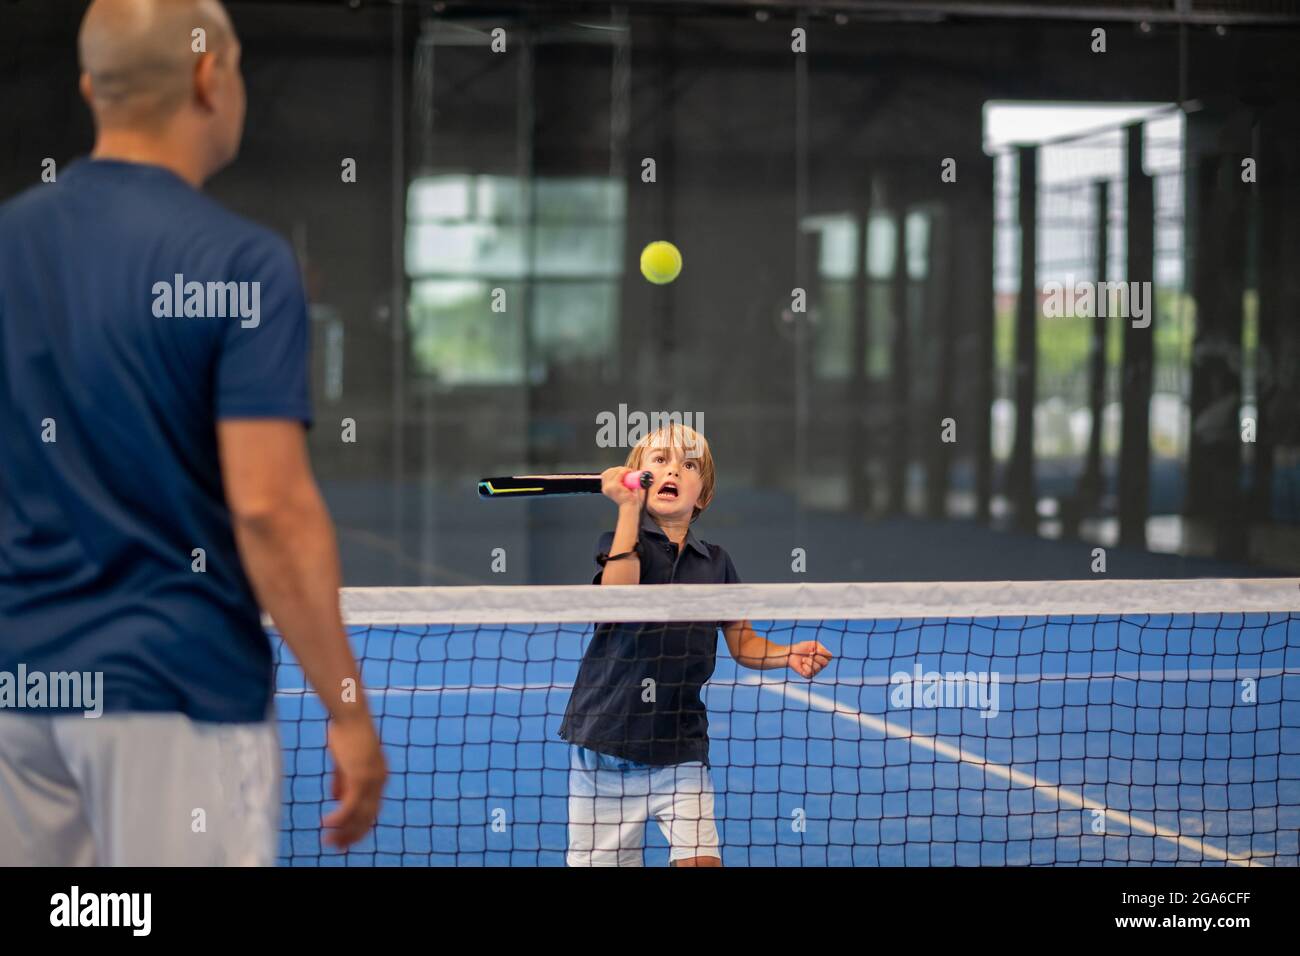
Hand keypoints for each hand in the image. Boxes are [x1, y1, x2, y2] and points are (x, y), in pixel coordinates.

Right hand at [322, 715, 387, 848]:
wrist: (350, 715)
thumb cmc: (346, 733)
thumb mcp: (345, 761)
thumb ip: (342, 780)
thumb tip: (336, 798)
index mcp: (379, 777)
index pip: (372, 810)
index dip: (359, 826)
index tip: (346, 839)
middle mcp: (379, 781)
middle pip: (368, 817)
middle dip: (352, 835)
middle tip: (337, 848)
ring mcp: (371, 780)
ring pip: (359, 815)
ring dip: (344, 831)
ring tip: (329, 841)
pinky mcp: (360, 776)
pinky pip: (349, 805)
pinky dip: (339, 817)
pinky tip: (326, 824)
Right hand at [601, 466, 643, 507]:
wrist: (630, 506)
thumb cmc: (627, 498)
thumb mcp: (621, 488)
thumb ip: (620, 481)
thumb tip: (625, 472)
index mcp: (605, 488)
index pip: (605, 474)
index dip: (613, 470)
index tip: (621, 470)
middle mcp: (606, 487)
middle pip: (609, 472)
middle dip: (618, 468)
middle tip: (626, 470)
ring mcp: (610, 487)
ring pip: (614, 471)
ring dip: (622, 469)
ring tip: (629, 471)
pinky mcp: (615, 486)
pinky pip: (619, 474)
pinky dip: (624, 471)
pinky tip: (629, 471)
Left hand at [788, 641, 832, 678]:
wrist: (790, 654)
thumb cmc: (802, 648)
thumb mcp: (813, 644)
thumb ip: (821, 648)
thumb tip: (824, 654)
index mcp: (823, 656)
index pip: (829, 656)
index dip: (823, 653)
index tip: (814, 650)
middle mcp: (821, 664)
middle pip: (825, 663)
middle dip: (816, 657)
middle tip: (809, 654)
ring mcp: (815, 671)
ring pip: (817, 668)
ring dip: (809, 661)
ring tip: (803, 659)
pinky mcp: (809, 675)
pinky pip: (810, 672)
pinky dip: (805, 666)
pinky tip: (802, 664)